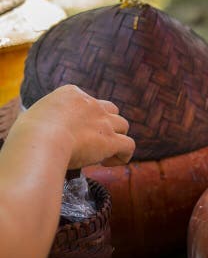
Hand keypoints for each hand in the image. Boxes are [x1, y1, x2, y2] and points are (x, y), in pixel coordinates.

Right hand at [18, 85, 134, 168]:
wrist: (40, 140)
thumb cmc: (29, 132)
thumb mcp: (35, 115)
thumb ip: (46, 117)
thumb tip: (44, 128)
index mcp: (71, 94)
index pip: (88, 103)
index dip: (86, 119)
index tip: (77, 133)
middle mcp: (92, 104)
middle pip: (111, 111)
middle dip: (107, 125)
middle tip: (94, 143)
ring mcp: (104, 121)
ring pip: (123, 126)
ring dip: (117, 139)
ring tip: (103, 155)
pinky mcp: (111, 140)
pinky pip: (129, 145)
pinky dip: (124, 155)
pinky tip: (109, 163)